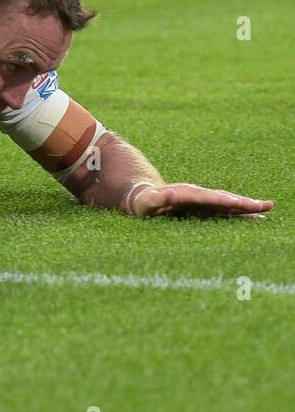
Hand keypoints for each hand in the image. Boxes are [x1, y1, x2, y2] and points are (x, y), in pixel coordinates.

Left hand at [128, 183, 272, 218]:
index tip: (239, 204)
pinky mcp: (205, 208)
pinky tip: (255, 216)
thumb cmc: (144, 203)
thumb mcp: (146, 202)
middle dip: (243, 203)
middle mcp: (198, 196)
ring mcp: (203, 202)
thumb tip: (169, 195)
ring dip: (246, 207)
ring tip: (266, 208)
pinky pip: (225, 210)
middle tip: (265, 206)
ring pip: (228, 203)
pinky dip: (239, 212)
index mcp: (186, 194)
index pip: (208, 198)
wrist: (144, 197)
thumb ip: (157, 199)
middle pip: (224, 199)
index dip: (223, 201)